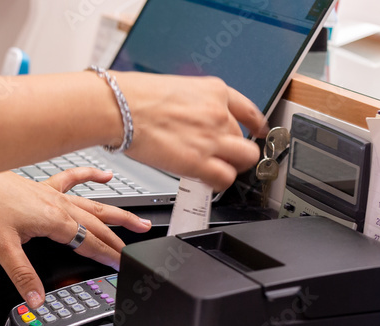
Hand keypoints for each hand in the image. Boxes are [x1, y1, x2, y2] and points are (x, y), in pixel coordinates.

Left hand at [0, 169, 151, 307]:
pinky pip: (74, 179)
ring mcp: (54, 194)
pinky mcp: (45, 186)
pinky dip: (92, 177)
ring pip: (94, 205)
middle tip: (139, 247)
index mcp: (54, 222)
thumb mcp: (2, 247)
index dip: (108, 256)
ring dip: (117, 214)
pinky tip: (105, 176)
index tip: (122, 265)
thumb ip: (22, 275)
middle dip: (120, 239)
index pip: (89, 243)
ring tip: (138, 220)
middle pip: (98, 225)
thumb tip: (35, 299)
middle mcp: (59, 206)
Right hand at [115, 73, 265, 190]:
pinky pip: (225, 178)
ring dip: (231, 167)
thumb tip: (192, 122)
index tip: (258, 133)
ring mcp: (212, 138)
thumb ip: (193, 106)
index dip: (257, 126)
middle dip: (236, 152)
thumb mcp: (176, 89)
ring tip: (214, 171)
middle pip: (246, 140)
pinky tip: (208, 181)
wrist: (120, 107)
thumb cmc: (134, 98)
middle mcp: (219, 113)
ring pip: (243, 160)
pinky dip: (219, 183)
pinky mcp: (199, 161)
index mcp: (214, 91)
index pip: (249, 111)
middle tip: (223, 158)